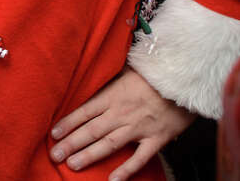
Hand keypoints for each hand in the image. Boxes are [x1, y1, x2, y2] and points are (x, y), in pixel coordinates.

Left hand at [49, 68, 193, 180]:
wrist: (186, 79)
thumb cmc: (156, 72)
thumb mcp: (128, 69)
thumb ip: (111, 79)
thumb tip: (95, 76)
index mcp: (113, 95)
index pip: (84, 111)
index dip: (67, 124)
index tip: (53, 134)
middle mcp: (121, 113)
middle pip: (91, 130)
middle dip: (71, 144)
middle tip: (55, 155)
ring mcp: (138, 127)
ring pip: (109, 144)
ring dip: (89, 156)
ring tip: (72, 165)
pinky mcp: (157, 138)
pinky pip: (139, 158)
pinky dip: (126, 170)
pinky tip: (113, 180)